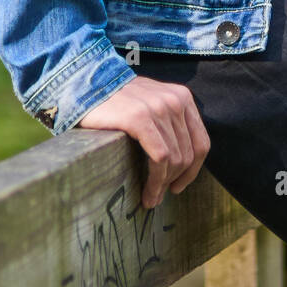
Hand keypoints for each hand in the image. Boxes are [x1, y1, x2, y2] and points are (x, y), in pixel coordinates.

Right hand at [77, 75, 210, 207]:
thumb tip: (182, 161)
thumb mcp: (152, 104)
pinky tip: (146, 193)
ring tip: (150, 198)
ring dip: (162, 185)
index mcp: (182, 97)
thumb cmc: (117, 102)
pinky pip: (159, 158)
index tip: (178, 186)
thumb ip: (169, 122)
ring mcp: (158, 108)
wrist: (86, 87)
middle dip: (175, 181)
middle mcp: (175, 100)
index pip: (201, 142)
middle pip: (188, 154)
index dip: (193, 170)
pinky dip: (155, 181)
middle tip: (158, 197)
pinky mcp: (140, 118)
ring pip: (174, 159)